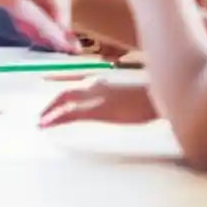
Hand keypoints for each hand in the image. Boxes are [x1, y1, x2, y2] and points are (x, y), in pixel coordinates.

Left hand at [38, 78, 157, 127]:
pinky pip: (73, 115)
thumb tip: (113, 98)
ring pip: (66, 102)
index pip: (76, 81)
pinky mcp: (100, 111)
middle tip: (41, 115)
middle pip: (67, 93)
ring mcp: (98, 97)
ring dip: (51, 112)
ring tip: (41, 122)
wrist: (165, 96)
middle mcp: (98, 86)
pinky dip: (58, 119)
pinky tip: (49, 125)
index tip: (44, 83)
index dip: (58, 82)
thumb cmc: (155, 97)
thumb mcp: (134, 95)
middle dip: (51, 104)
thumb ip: (119, 95)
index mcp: (106, 82)